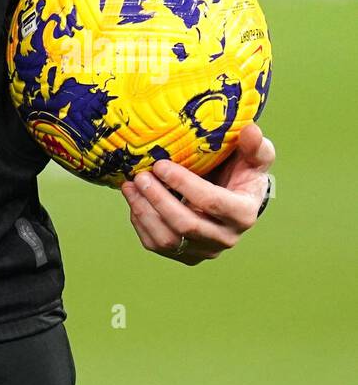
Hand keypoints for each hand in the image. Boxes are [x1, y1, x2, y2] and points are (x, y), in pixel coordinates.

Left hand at [119, 124, 274, 265]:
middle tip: (140, 175)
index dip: (184, 184)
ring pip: (168, 240)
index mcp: (243, 213)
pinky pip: (158, 245)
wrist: (232, 196)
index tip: (161, 165)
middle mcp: (226, 238)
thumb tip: (251, 130)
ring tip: (130, 186)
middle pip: (186, 225)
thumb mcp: (253, 157)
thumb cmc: (242, 172)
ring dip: (144, 211)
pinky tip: (134, 200)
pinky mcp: (186, 255)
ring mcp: (205, 250)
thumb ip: (254, 146)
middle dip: (158, 199)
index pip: (213, 203)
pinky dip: (141, 223)